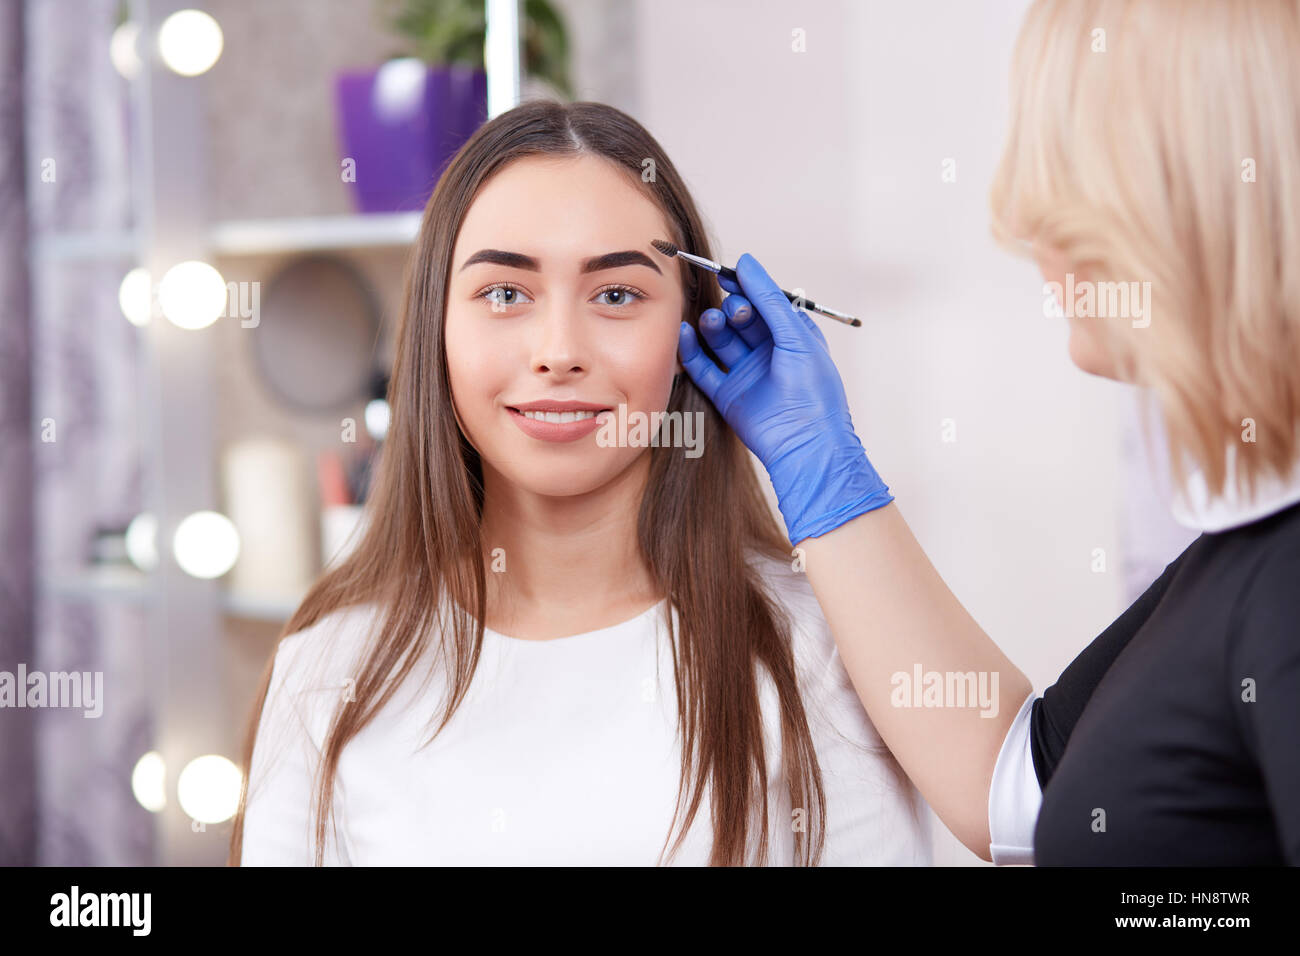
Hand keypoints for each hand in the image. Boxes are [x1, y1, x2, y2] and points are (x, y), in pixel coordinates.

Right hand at [677, 252, 892, 544]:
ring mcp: (746, 373)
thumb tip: (746, 262)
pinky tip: (684, 333)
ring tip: (711, 322)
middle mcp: (768, 353)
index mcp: (791, 336)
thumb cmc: (814, 392)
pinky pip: (703, 366)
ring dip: (711, 326)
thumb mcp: (796, 336)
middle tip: (734, 312)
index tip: (728, 274)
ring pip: (720, 340)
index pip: (762, 303)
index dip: (746, 288)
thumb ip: (769, 298)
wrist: (807, 443)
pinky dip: (691, 350)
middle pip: (739, 319)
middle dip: (732, 309)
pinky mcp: (727, 394)